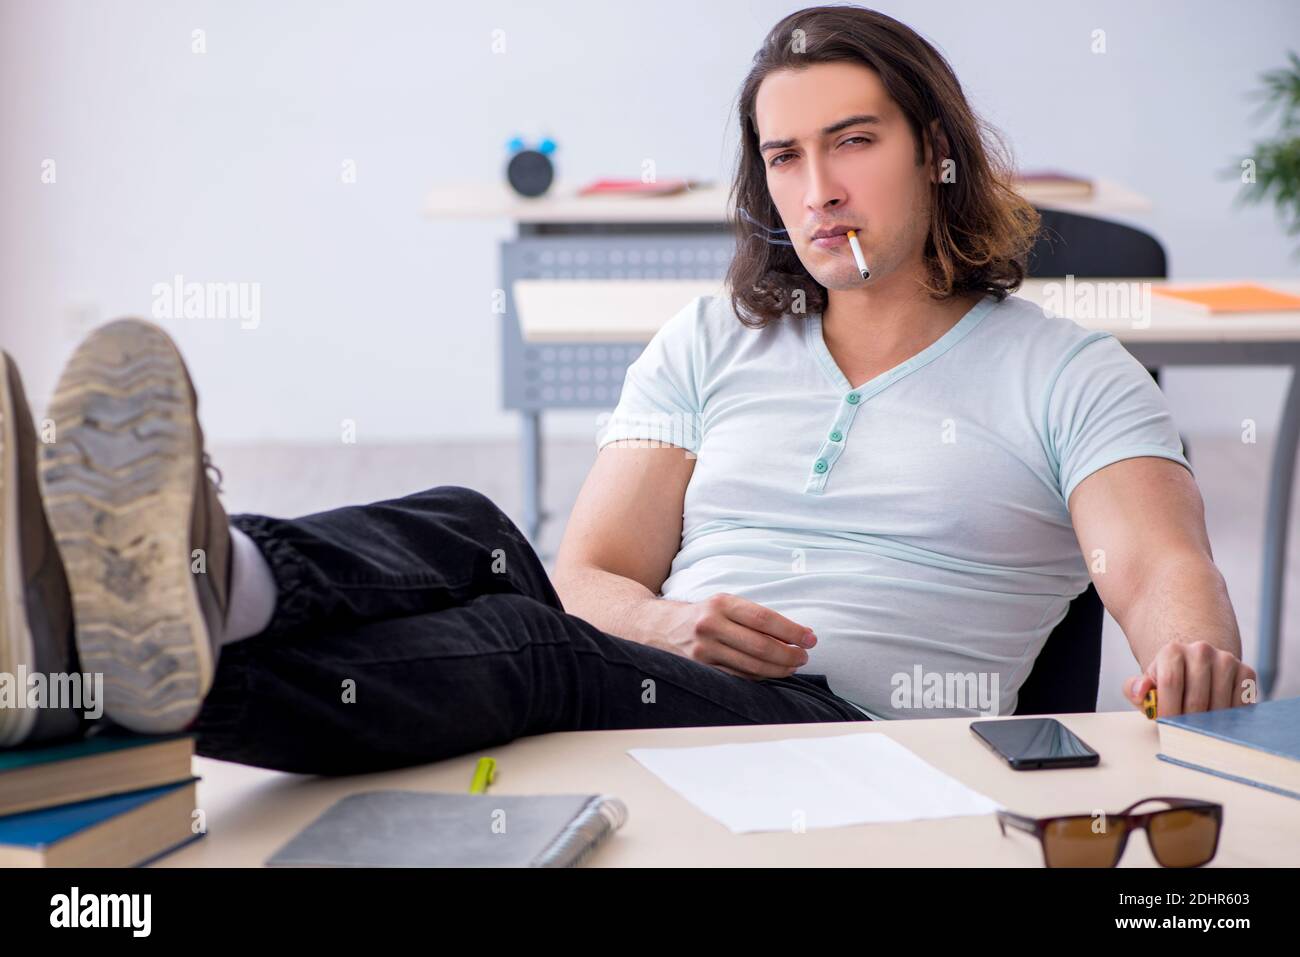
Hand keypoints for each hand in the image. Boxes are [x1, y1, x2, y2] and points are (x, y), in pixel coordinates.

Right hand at [656, 593, 816, 679]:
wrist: (654, 627)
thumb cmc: (699, 615)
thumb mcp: (721, 604)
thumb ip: (751, 617)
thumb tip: (793, 634)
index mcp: (720, 603)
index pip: (764, 619)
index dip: (791, 630)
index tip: (810, 639)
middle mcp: (710, 625)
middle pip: (760, 645)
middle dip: (789, 654)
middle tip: (804, 656)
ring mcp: (703, 650)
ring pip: (751, 665)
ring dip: (778, 669)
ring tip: (792, 666)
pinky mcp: (699, 669)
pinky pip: (737, 678)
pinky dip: (758, 677)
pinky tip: (770, 674)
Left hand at [1123, 640, 1257, 716]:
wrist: (1194, 669)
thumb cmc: (1168, 684)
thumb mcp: (1147, 686)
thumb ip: (1134, 689)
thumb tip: (1141, 690)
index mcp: (1172, 650)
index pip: (1171, 682)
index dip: (1168, 708)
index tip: (1167, 724)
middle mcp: (1202, 650)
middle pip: (1197, 697)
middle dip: (1188, 721)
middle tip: (1183, 731)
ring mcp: (1227, 660)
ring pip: (1220, 705)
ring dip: (1209, 724)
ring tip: (1198, 727)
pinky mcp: (1246, 672)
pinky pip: (1241, 705)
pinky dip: (1230, 719)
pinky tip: (1217, 719)